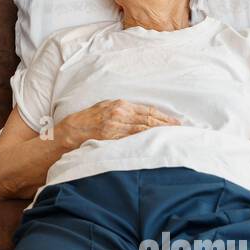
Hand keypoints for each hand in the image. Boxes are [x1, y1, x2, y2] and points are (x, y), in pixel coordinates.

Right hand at [57, 99, 181, 145]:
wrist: (67, 134)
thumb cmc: (84, 122)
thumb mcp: (102, 109)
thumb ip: (120, 111)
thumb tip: (138, 116)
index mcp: (119, 105)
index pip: (148, 111)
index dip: (164, 117)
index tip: (176, 123)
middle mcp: (120, 114)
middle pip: (150, 121)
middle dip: (167, 126)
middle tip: (182, 131)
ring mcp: (116, 127)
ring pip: (145, 130)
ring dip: (161, 134)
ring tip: (174, 138)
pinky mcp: (112, 139)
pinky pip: (134, 141)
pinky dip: (148, 142)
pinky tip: (157, 145)